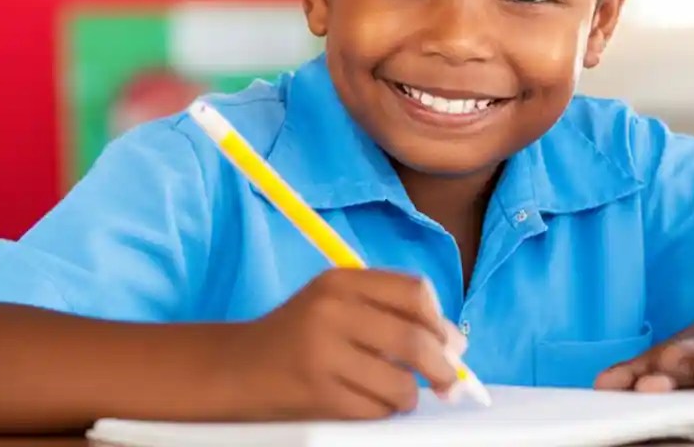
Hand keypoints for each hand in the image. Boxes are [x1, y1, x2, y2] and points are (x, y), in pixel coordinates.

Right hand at [235, 269, 466, 419]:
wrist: (237, 368)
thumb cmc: (300, 336)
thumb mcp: (336, 304)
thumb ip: (390, 313)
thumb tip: (455, 345)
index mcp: (340, 281)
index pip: (414, 292)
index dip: (441, 321)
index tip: (450, 344)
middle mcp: (331, 311)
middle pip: (415, 340)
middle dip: (443, 369)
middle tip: (449, 384)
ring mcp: (322, 353)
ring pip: (401, 384)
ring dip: (408, 397)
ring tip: (394, 394)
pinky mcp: (317, 393)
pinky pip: (376, 410)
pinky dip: (381, 412)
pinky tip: (365, 403)